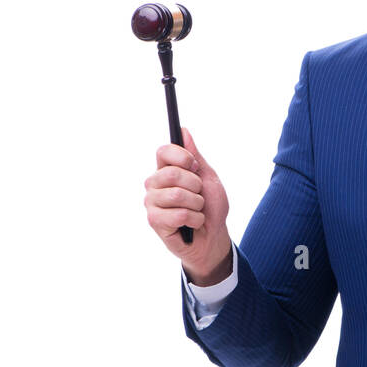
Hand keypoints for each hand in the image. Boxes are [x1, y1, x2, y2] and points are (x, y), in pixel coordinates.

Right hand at [144, 126, 232, 282]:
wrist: (214, 236)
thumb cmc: (210, 207)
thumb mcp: (208, 177)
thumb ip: (195, 155)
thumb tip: (183, 130)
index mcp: (165, 169)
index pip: (164, 151)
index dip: (182, 156)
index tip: (195, 166)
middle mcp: (154, 183)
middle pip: (172, 173)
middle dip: (195, 185)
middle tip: (199, 195)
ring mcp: (152, 202)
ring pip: (177, 195)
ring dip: (197, 205)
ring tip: (196, 210)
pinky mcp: (154, 221)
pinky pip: (178, 214)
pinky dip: (194, 219)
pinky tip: (191, 223)